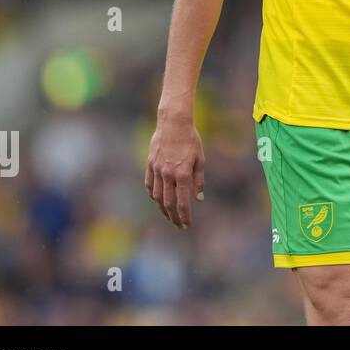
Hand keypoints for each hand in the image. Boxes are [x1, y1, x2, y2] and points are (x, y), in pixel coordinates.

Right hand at [145, 110, 204, 227]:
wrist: (173, 124)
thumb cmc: (191, 140)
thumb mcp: (200, 159)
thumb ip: (199, 180)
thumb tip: (198, 199)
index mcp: (183, 175)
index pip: (182, 203)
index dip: (185, 216)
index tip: (187, 225)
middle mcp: (168, 175)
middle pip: (168, 204)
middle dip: (174, 218)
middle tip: (179, 226)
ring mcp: (157, 170)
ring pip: (157, 197)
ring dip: (163, 210)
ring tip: (169, 217)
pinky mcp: (149, 165)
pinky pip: (150, 186)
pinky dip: (154, 196)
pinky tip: (158, 201)